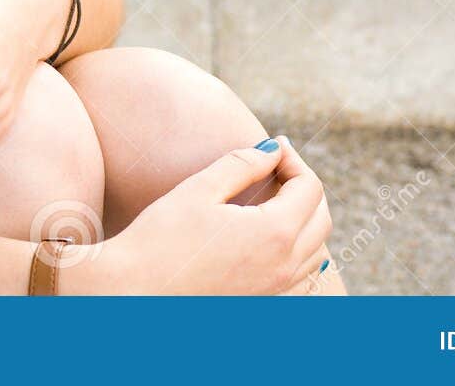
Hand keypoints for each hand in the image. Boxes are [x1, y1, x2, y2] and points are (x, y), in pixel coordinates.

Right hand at [62, 136, 332, 294]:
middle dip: (303, 186)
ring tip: (270, 199)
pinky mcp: (264, 306)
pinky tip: (271, 240)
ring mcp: (277, 292)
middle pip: (321, 217)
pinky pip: (302, 279)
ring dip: (303, 219)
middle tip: (273, 168)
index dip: (293, 160)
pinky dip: (299, 254)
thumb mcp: (200, 189)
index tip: (272, 147)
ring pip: (316, 250)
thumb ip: (243, 165)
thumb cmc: (160, 238)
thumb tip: (274, 150)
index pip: (309, 187)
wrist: (133, 293)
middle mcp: (285, 267)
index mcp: (274, 233)